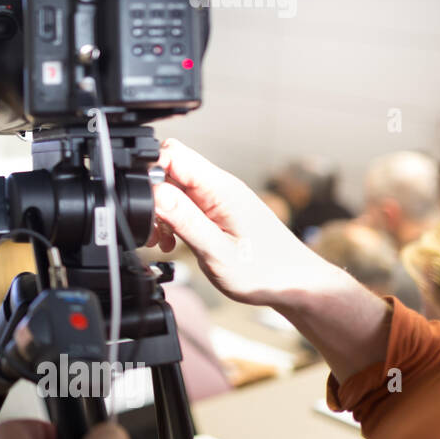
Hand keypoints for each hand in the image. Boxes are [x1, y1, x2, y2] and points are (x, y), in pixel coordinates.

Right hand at [146, 138, 336, 307]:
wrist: (294, 284)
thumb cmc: (265, 272)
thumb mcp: (217, 251)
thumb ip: (184, 220)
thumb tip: (154, 192)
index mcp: (220, 188)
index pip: (173, 154)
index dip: (150, 172)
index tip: (145, 203)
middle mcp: (218, 186)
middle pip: (169, 167)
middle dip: (151, 193)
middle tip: (155, 227)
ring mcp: (218, 197)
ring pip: (173, 187)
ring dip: (160, 211)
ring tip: (164, 240)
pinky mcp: (216, 210)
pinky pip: (183, 203)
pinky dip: (171, 220)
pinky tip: (173, 241)